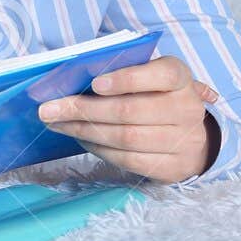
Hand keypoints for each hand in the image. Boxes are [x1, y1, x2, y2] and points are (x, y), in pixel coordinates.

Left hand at [37, 56, 221, 182]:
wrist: (191, 136)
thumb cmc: (155, 96)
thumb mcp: (146, 76)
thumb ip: (119, 72)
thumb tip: (70, 79)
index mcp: (180, 79)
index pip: (162, 74)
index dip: (128, 79)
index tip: (95, 83)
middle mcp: (187, 109)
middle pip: (131, 111)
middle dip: (84, 110)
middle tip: (49, 109)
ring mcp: (184, 142)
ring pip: (126, 138)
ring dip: (83, 131)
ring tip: (56, 124)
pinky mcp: (173, 168)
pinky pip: (127, 160)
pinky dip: (98, 149)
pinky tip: (79, 139)